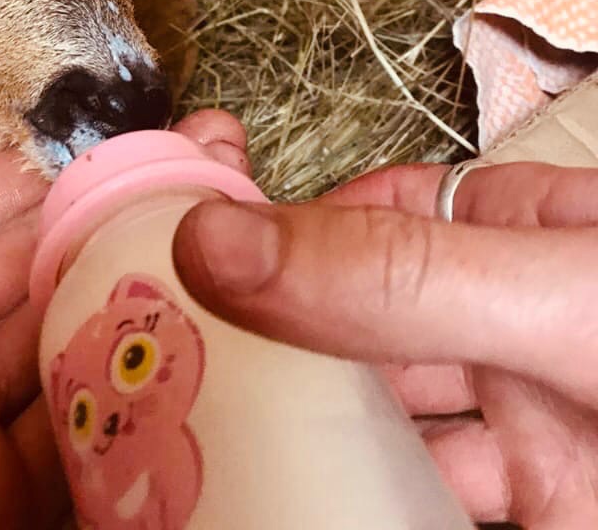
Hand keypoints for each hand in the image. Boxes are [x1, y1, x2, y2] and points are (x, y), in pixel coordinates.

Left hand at [0, 0, 249, 528]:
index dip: (42, 153)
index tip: (124, 116)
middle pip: (37, 255)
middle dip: (117, 208)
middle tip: (207, 163)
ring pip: (66, 337)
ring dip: (142, 292)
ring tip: (225, 239)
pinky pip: (68, 449)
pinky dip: (128, 405)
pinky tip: (191, 356)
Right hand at [174, 160, 597, 528]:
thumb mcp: (554, 296)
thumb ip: (396, 276)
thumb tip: (216, 242)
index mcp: (514, 231)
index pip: (365, 216)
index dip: (268, 237)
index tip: (174, 268)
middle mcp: (507, 323)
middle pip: (357, 328)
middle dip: (266, 346)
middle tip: (162, 369)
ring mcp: (527, 428)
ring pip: (384, 430)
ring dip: (302, 440)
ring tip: (197, 447)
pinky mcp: (542, 513)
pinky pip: (423, 507)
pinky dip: (355, 508)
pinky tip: (286, 504)